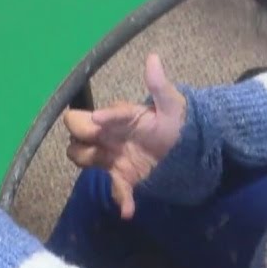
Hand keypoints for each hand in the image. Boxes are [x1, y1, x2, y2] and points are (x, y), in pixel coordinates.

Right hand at [62, 54, 185, 218]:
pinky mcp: (125, 176)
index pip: (87, 117)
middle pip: (76, 138)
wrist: (190, 148)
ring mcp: (113, 157)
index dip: (91, 121)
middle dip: (82, 144)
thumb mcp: (172, 104)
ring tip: (113, 176)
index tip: (99, 124)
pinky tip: (129, 210)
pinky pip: (115, 190)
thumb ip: (159, 85)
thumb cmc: (177, 121)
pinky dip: (122, 200)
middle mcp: (108, 136)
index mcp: (116, 118)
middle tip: (98, 151)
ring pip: (83, 158)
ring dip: (91, 165)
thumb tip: (152, 57)